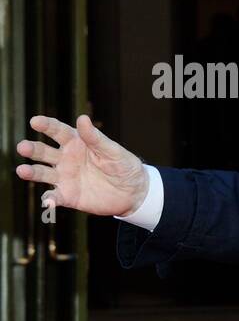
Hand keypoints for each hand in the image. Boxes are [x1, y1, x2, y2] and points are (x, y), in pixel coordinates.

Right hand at [14, 114, 149, 216]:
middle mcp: (65, 159)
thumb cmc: (125, 167)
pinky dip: (49, 200)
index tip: (35, 121)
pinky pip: (54, 197)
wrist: (134, 193)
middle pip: (43, 152)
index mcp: (76, 143)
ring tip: (22, 171)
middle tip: (23, 147)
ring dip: (32, 172)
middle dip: (32, 149)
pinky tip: (48, 202)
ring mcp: (64, 177)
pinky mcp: (68, 196)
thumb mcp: (114, 151)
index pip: (57, 131)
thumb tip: (82, 118)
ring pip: (42, 173)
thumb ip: (96, 138)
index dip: (46, 125)